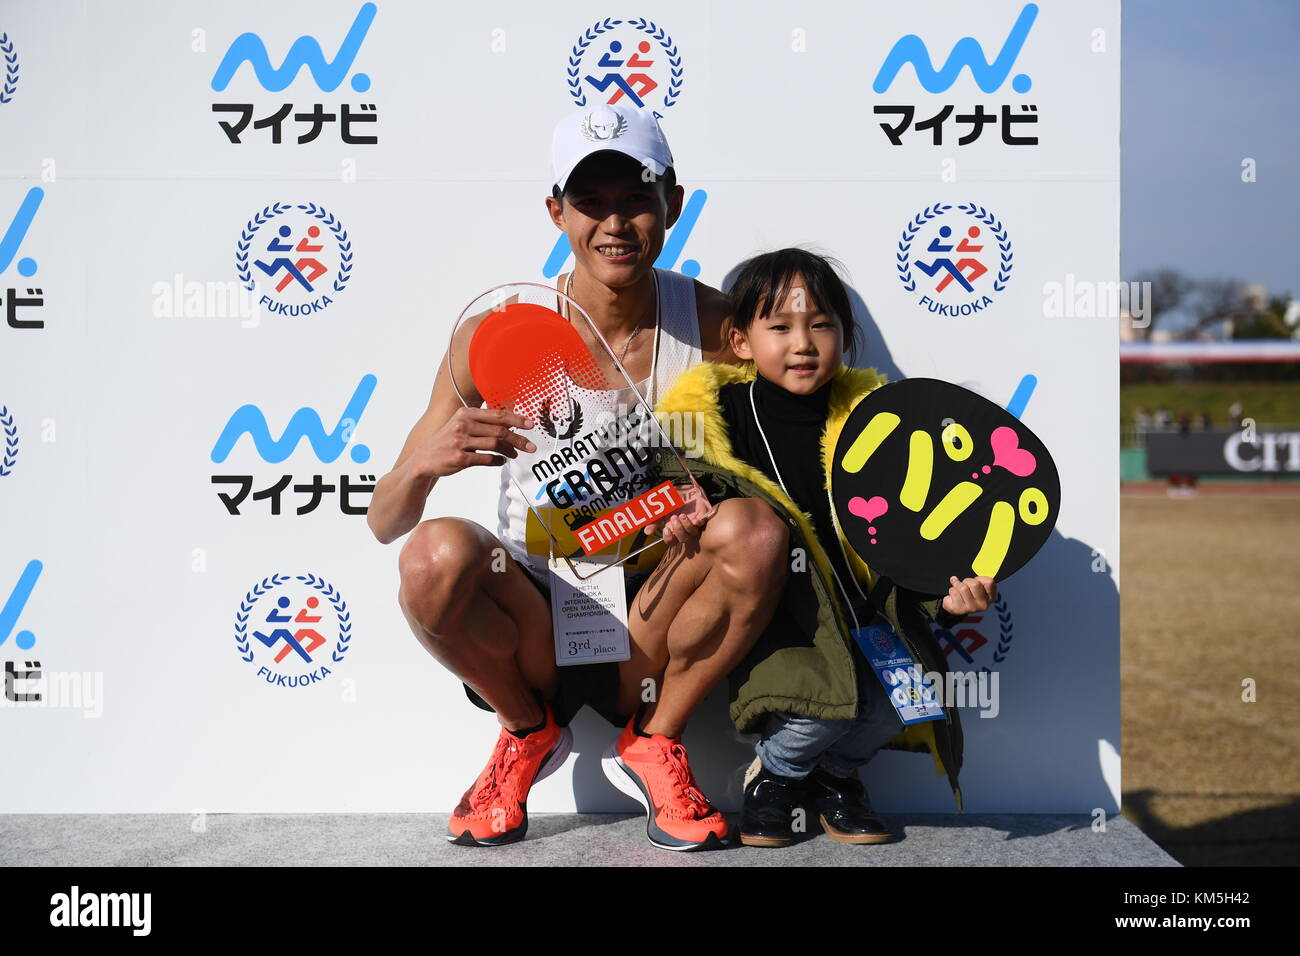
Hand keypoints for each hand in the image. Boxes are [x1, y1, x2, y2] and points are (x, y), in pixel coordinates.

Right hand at [418, 406, 536, 477]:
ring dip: (509, 450)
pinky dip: (497, 461)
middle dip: (519, 439)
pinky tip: (500, 461)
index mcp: (465, 413)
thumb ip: (484, 423)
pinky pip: (486, 459)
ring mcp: (460, 442)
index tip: (530, 424)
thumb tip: (510, 424)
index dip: (517, 419)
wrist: (424, 459)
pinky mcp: (459, 458)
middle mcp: (463, 425)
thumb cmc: (448, 441)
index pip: (498, 414)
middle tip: (530, 446)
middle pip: (500, 430)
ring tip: (514, 454)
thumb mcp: (462, 425)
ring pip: (495, 444)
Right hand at [643, 481, 714, 546]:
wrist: (682, 485)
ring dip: (686, 525)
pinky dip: (698, 523)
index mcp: (672, 527)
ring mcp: (692, 522)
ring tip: (682, 515)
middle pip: (682, 539)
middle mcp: (683, 527)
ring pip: (692, 533)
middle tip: (674, 517)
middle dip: (678, 530)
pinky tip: (695, 519)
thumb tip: (647, 532)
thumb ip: (654, 519)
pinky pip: (701, 524)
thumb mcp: (661, 507)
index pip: (671, 541)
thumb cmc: (672, 497)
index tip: (666, 529)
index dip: (668, 538)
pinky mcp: (701, 515)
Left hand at [941, 575, 995, 616]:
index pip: (989, 582)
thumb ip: (981, 578)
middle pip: (974, 584)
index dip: (980, 578)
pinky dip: (952, 590)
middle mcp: (983, 605)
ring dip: (958, 584)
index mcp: (991, 597)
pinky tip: (954, 594)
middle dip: (967, 581)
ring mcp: (971, 608)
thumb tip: (982, 565)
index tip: (977, 581)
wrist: (957, 606)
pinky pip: (953, 592)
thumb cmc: (970, 593)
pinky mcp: (959, 609)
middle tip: (965, 584)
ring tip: (958, 589)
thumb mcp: (979, 585)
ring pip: (963, 587)